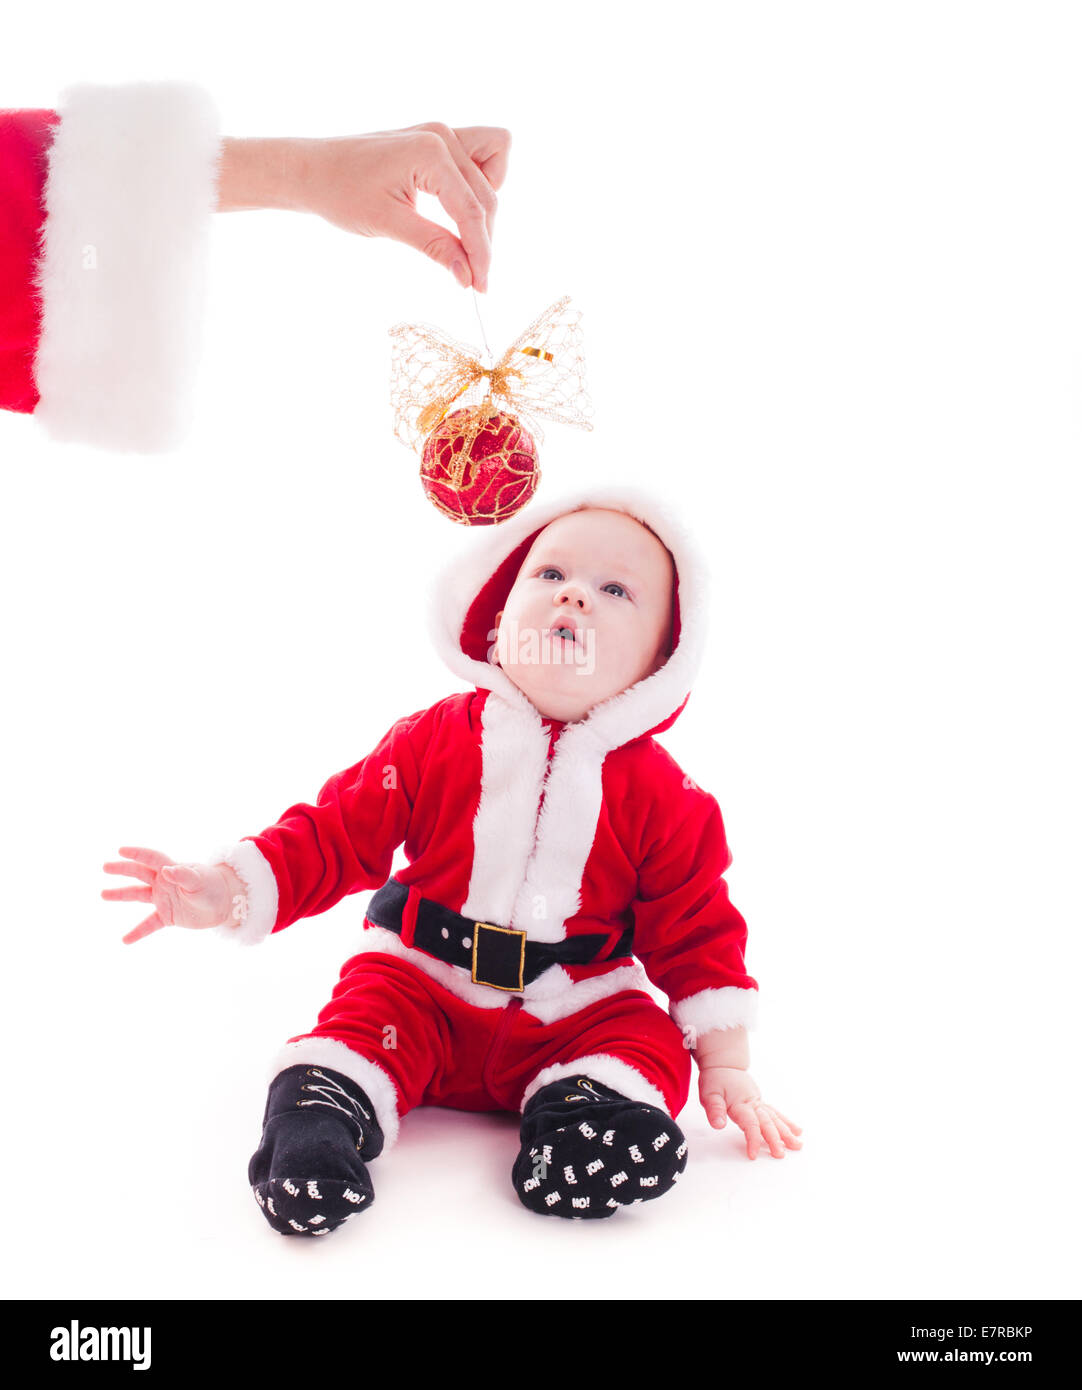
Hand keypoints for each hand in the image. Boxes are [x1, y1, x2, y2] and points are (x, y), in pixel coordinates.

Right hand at [102, 847, 244, 944]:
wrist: (225, 904)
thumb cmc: (214, 887)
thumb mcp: (200, 881)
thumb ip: (184, 875)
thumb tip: (167, 870)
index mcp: (172, 869)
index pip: (151, 858)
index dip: (137, 853)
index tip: (121, 850)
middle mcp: (164, 882)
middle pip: (140, 873)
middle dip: (123, 869)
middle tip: (105, 867)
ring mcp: (164, 898)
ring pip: (138, 895)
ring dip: (121, 894)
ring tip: (103, 894)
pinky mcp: (167, 915)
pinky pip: (149, 924)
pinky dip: (138, 932)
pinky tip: (125, 940)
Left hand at [217, 124, 510, 291]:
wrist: (312, 169)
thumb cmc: (340, 192)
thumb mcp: (388, 224)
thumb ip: (435, 246)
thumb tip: (469, 276)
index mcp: (430, 152)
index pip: (472, 210)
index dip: (481, 253)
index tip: (480, 287)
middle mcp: (442, 135)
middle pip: (487, 196)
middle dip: (483, 238)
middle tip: (470, 276)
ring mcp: (441, 134)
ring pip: (493, 168)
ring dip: (486, 207)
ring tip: (464, 239)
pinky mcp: (437, 141)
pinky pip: (482, 155)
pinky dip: (479, 184)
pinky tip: (457, 209)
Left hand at [698, 1065, 802, 1159]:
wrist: (723, 1064)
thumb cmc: (715, 1079)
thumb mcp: (708, 1093)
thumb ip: (714, 1109)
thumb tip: (718, 1125)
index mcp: (740, 1103)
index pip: (750, 1124)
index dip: (753, 1139)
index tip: (753, 1155)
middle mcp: (753, 1104)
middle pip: (767, 1123)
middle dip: (775, 1139)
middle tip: (781, 1154)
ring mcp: (759, 1103)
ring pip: (775, 1118)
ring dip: (786, 1132)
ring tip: (797, 1145)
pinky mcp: (761, 1102)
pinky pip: (776, 1113)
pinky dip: (787, 1122)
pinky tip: (797, 1131)